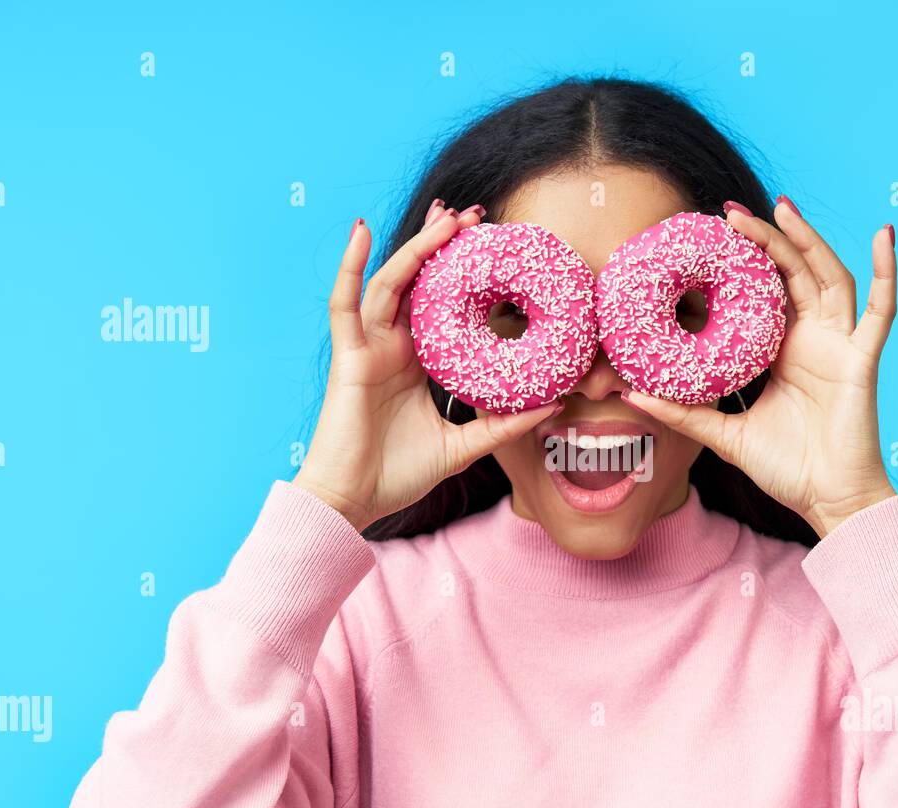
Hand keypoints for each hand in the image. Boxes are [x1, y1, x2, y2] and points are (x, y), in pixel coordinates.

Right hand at [293, 201, 561, 530]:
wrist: (355, 502)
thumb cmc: (399, 475)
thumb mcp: (464, 446)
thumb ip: (504, 425)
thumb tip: (553, 404)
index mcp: (416, 363)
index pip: (441, 306)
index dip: (462, 276)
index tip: (493, 250)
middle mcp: (391, 347)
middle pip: (417, 283)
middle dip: (443, 246)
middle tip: (476, 216)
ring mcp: (367, 347)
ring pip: (391, 282)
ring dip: (417, 246)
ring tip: (447, 217)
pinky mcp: (348, 356)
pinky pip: (344, 303)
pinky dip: (350, 265)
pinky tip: (362, 230)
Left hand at [622, 198, 897, 537]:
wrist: (827, 501)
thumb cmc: (786, 468)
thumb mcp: (725, 435)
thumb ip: (684, 413)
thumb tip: (631, 393)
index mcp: (783, 351)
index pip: (763, 294)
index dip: (743, 264)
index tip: (710, 236)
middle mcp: (813, 340)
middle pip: (792, 273)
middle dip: (766, 239)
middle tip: (730, 212)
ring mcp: (840, 344)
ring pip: (828, 277)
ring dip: (808, 240)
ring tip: (781, 208)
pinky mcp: (862, 358)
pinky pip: (881, 309)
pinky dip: (887, 271)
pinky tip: (885, 235)